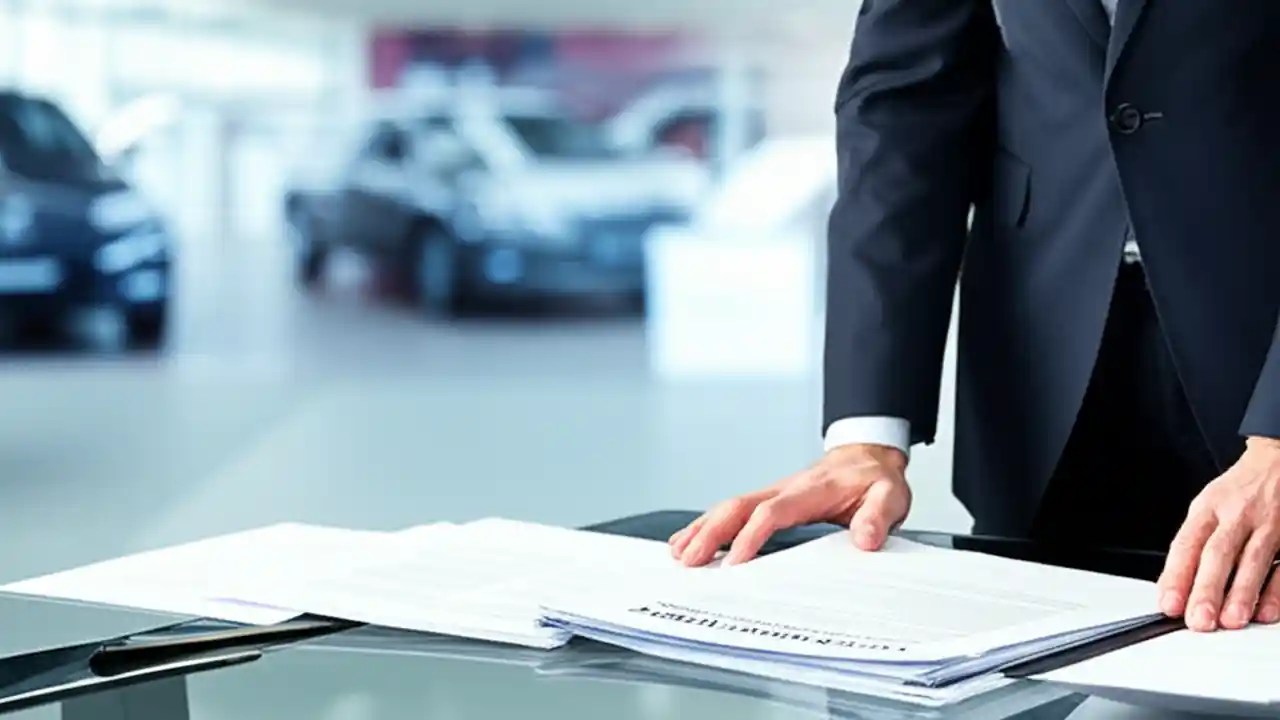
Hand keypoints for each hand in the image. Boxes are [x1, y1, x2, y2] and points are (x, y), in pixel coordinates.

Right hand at [667, 444, 910, 566]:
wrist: (868, 456)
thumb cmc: (874, 480)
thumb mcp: (890, 497)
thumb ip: (878, 516)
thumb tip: (864, 538)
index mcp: (811, 490)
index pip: (772, 511)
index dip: (751, 535)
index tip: (734, 562)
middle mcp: (785, 488)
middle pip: (738, 506)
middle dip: (710, 532)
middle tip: (689, 559)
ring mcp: (774, 492)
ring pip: (730, 506)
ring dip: (703, 528)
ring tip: (680, 553)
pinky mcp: (769, 500)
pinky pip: (734, 510)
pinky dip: (710, 525)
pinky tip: (692, 540)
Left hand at [1158, 437, 1279, 631]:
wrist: (1279, 460)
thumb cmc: (1240, 491)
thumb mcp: (1210, 506)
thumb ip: (1194, 544)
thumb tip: (1174, 587)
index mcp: (1209, 508)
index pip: (1187, 544)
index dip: (1176, 575)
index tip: (1168, 604)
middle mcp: (1237, 515)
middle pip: (1218, 553)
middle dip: (1207, 589)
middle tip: (1198, 620)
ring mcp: (1269, 524)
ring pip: (1254, 560)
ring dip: (1242, 593)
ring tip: (1231, 621)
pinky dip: (1276, 591)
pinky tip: (1266, 611)